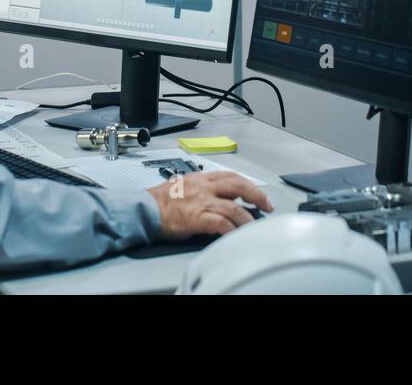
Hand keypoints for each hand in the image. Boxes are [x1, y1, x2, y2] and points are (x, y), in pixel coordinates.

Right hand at [146, 171, 272, 239]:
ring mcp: (202, 202)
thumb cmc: (160, 200)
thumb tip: (220, 197)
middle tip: (267, 205)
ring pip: (234, 207)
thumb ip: (203, 189)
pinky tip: (236, 235)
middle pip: (239, 186)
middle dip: (257, 195)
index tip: (257, 193)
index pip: (232, 176)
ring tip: (253, 226)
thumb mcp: (185, 185)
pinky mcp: (197, 218)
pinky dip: (232, 230)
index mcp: (202, 178)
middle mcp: (204, 187)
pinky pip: (221, 223)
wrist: (144, 209)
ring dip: (248, 218)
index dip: (249, 184)